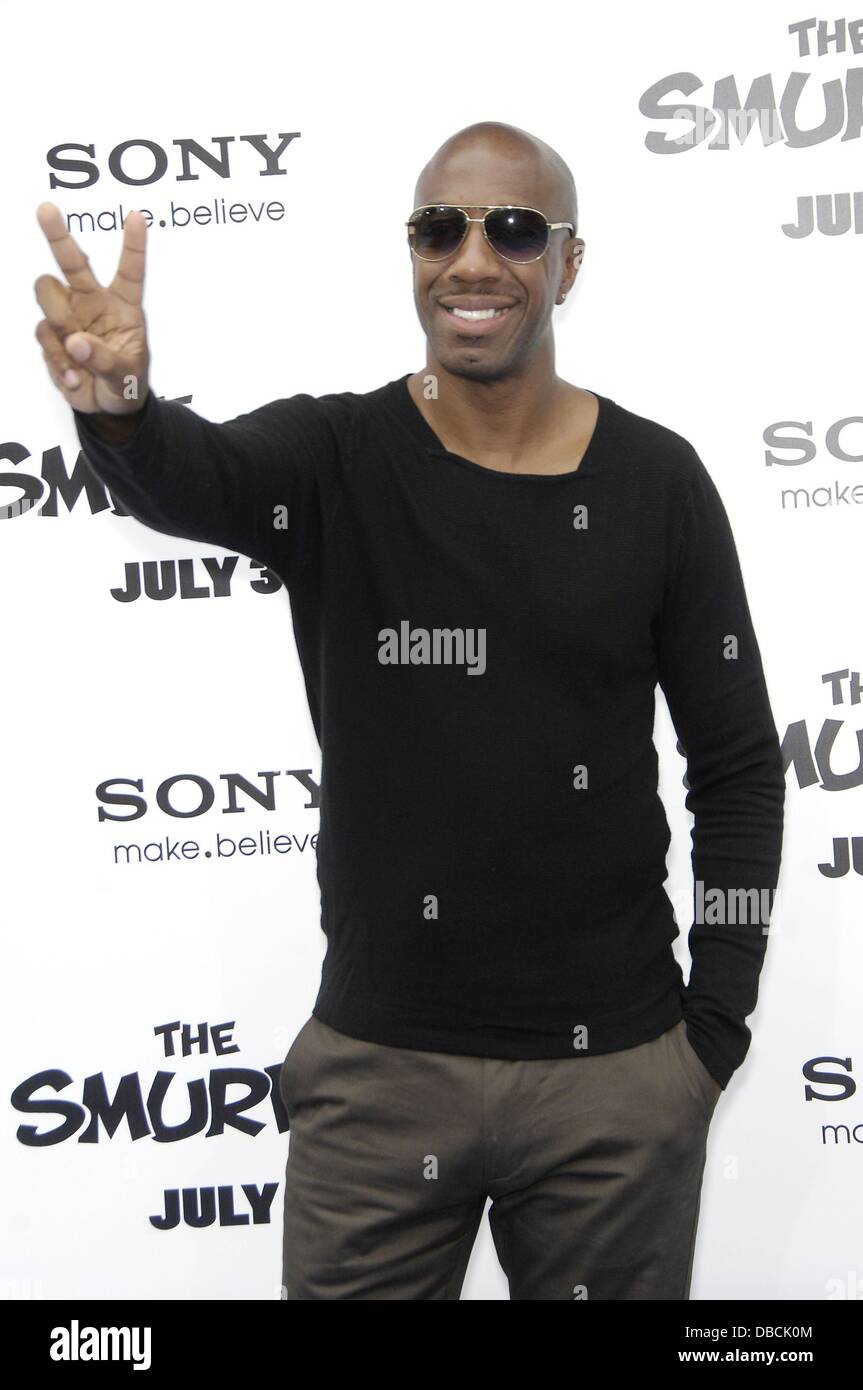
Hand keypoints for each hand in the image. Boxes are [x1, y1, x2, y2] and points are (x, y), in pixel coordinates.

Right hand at [34, 203, 149, 415]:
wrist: (106, 408)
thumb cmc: (126, 383)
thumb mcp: (127, 376)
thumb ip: (105, 359)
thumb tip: (76, 342)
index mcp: (123, 306)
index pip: (130, 272)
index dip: (133, 245)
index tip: (136, 217)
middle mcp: (93, 303)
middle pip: (71, 262)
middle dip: (56, 236)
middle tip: (45, 209)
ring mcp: (69, 316)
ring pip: (47, 294)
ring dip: (59, 322)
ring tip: (78, 356)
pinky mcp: (52, 335)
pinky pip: (43, 333)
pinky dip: (57, 358)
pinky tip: (74, 378)